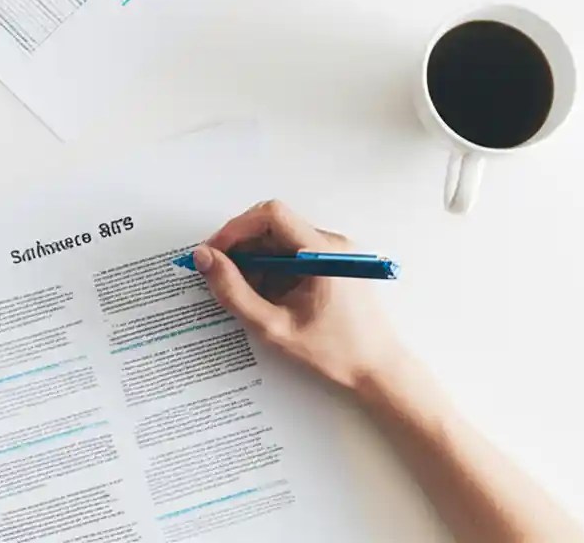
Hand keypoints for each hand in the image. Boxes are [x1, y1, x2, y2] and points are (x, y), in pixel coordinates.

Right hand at [193, 201, 403, 391]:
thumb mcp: (274, 327)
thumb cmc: (335, 353)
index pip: (271, 215)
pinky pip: (291, 254)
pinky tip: (266, 299)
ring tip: (246, 296)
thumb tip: (205, 259)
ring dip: (254, 262)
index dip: (235, 228)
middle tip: (219, 275)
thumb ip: (234, 291)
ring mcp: (333, 253)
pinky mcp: (331, 264)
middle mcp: (331, 244)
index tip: (214, 252)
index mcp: (322, 252)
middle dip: (240, 247)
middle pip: (272, 225)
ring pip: (279, 241)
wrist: (378, 370)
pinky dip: (270, 271)